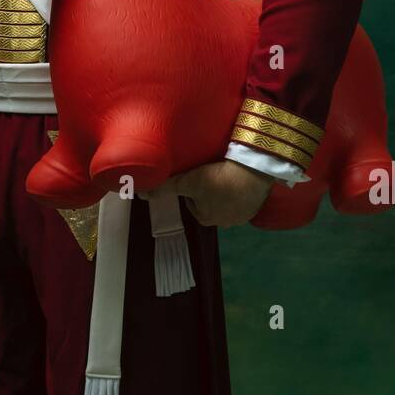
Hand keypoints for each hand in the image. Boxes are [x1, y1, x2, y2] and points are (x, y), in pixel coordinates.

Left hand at [141, 159, 272, 227]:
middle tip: (211, 171)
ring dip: (226, 190)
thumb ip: (165, 187)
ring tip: (226, 172)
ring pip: (227, 202)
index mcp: (206, 218)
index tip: (196, 175)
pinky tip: (240, 176)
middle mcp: (224, 222)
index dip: (191, 189)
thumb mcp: (188, 181)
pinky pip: (243, 198)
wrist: (254, 173)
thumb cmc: (218, 179)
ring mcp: (242, 216)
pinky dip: (241, 189)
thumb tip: (139, 193)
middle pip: (209, 203)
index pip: (192, 203)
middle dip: (209, 190)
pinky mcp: (256, 206)